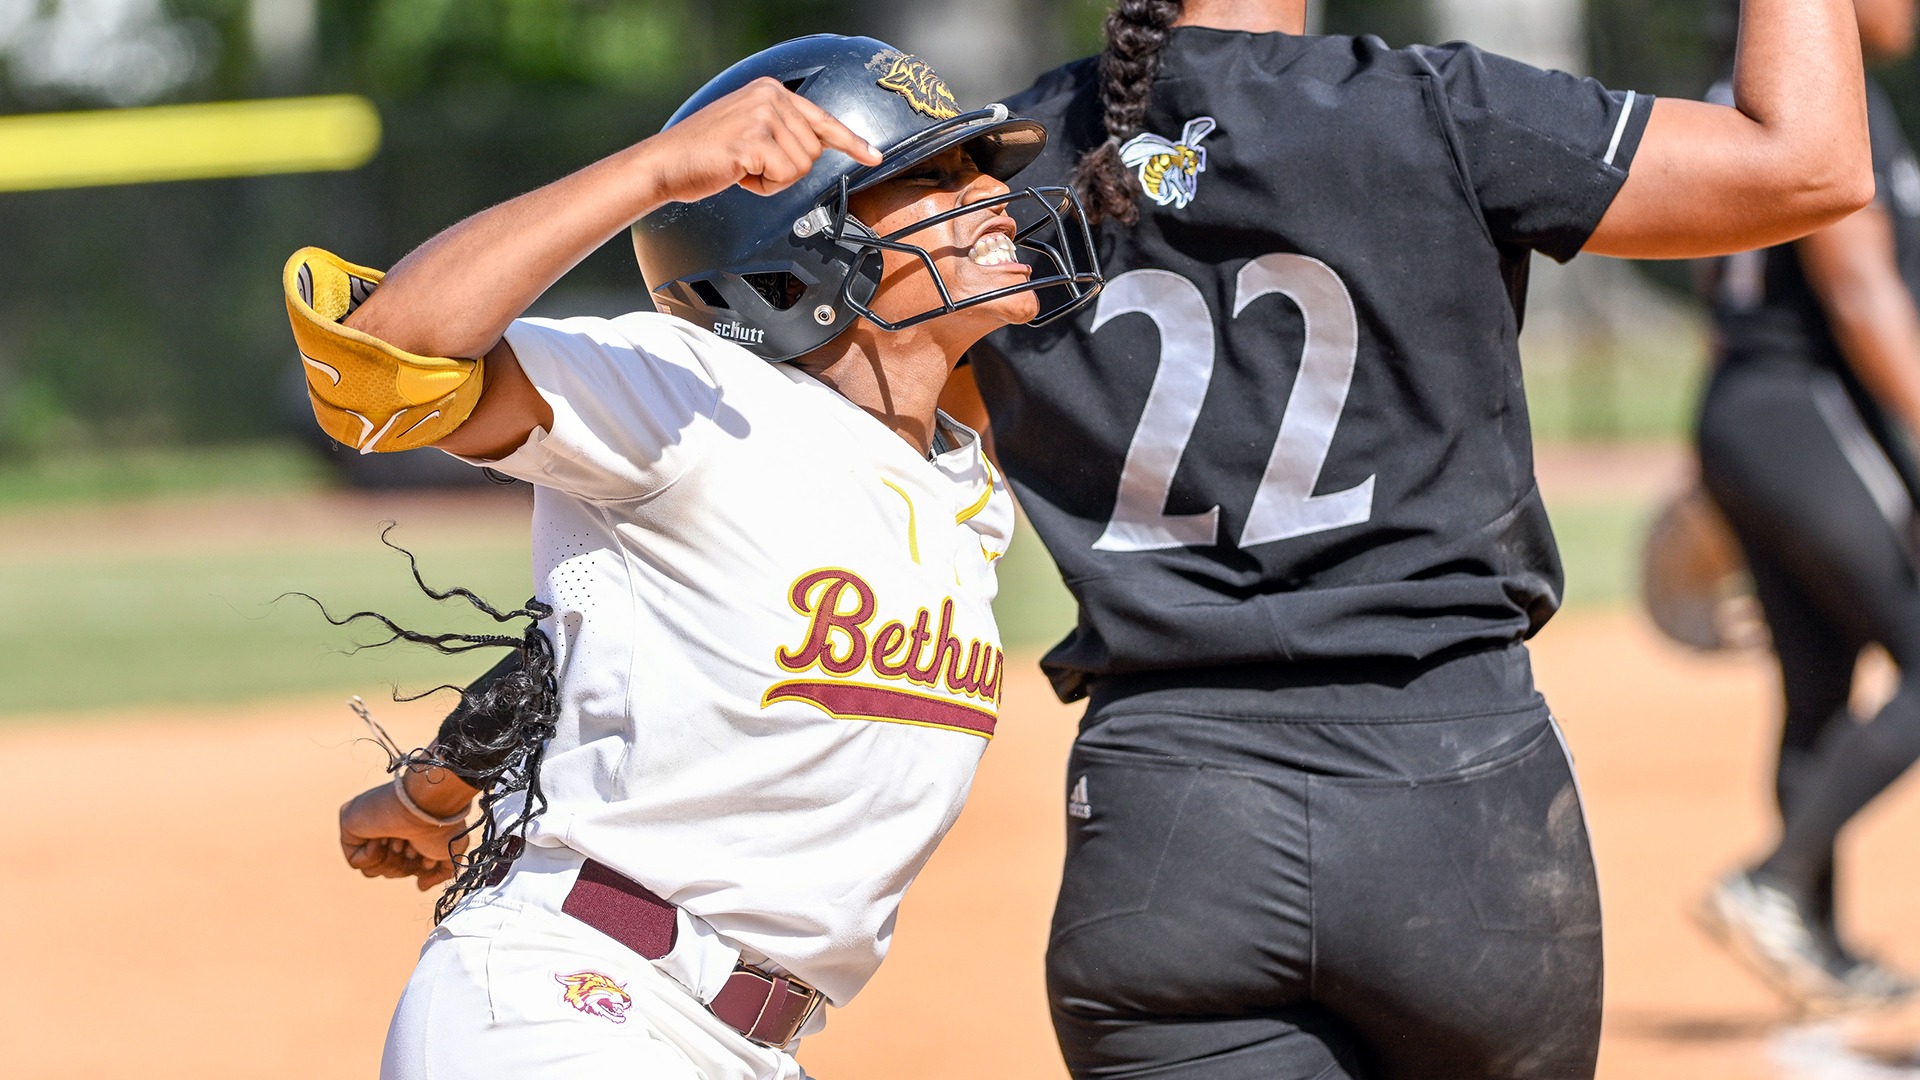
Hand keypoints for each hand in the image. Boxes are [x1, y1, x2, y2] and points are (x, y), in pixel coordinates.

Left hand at [339, 779, 471, 890]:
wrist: (426, 805)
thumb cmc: (441, 825)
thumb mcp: (450, 854)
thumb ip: (440, 874)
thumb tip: (420, 886)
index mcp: (409, 832)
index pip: (404, 867)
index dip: (416, 868)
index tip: (427, 857)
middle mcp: (388, 829)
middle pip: (389, 871)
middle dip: (404, 865)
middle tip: (413, 846)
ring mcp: (368, 828)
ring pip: (372, 870)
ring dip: (390, 861)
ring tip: (399, 840)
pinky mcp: (351, 827)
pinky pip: (356, 862)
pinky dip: (372, 855)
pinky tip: (383, 837)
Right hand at [643, 77, 882, 204]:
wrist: (665, 163)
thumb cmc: (703, 153)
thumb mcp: (748, 129)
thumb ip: (781, 130)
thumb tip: (814, 146)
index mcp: (771, 91)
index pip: (822, 118)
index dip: (850, 141)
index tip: (873, 156)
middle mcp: (770, 96)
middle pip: (813, 152)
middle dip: (786, 170)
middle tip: (752, 165)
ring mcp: (763, 116)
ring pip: (801, 167)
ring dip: (773, 180)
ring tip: (743, 168)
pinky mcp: (755, 140)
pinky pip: (784, 177)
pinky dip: (763, 187)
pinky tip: (739, 174)